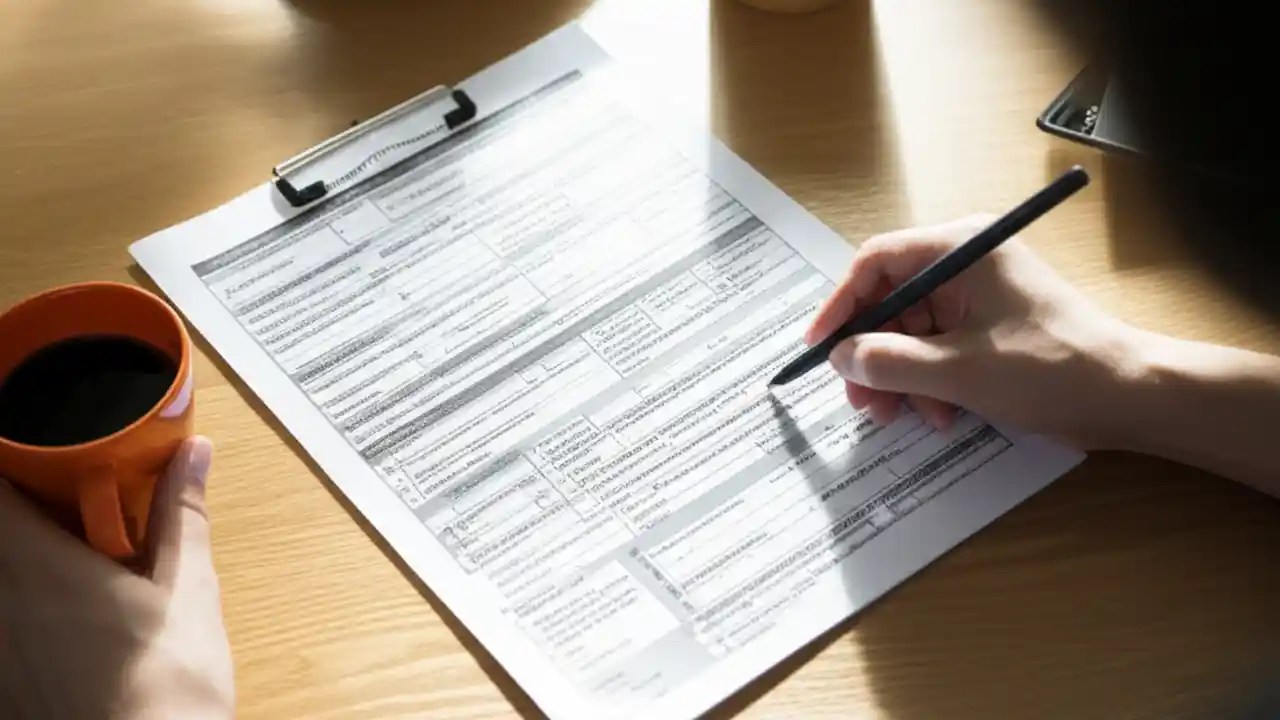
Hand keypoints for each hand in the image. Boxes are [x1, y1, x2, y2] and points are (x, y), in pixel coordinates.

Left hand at [0, 437, 233, 719]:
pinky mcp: (4, 681)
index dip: (12, 459)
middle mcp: (2, 601)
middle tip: (70, 492)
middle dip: (25, 503)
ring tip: (76, 547)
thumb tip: (193, 452)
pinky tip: (70, 612)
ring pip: (0, 575)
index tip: (39, 445)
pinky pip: (6, 619)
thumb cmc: (170, 685)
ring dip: (25, 552)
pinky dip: (26, 599)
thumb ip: (182, 515)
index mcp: (39, 567)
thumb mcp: (189, 591)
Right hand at [807, 216, 1141, 448]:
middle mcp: (967, 263)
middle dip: (872, 354)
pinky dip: (929, 381)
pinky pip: (939, 349)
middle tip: (861, 400)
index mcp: (960, 249)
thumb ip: (889, 362)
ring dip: (900, 376)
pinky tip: (937, 415)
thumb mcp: (957, 370)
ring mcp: (979, 296)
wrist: (1128, 397)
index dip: (841, 306)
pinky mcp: (990, 327)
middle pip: (892, 302)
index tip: (820, 348)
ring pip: (912, 332)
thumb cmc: (1051, 369)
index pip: (876, 262)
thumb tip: (841, 358)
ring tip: (900, 416)